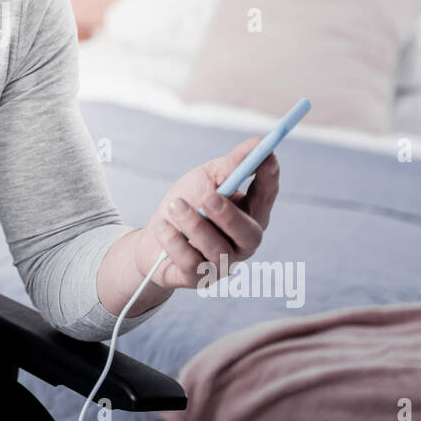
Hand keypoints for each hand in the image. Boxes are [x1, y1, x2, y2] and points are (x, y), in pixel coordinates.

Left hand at [136, 135, 280, 290]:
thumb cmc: (185, 205)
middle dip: (229, 215)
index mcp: (249, 215)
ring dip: (193, 224)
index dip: (269, 178)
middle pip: (249, 234)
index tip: (267, 156)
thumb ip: (232, 164)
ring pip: (216, 248)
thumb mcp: (206, 179)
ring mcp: (222, 264)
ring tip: (174, 204)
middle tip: (209, 197)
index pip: (266, 197)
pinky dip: (174, 241)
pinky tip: (163, 226)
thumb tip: (261, 141)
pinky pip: (190, 263)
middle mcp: (242, 243)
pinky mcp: (198, 279)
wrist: (152, 241)